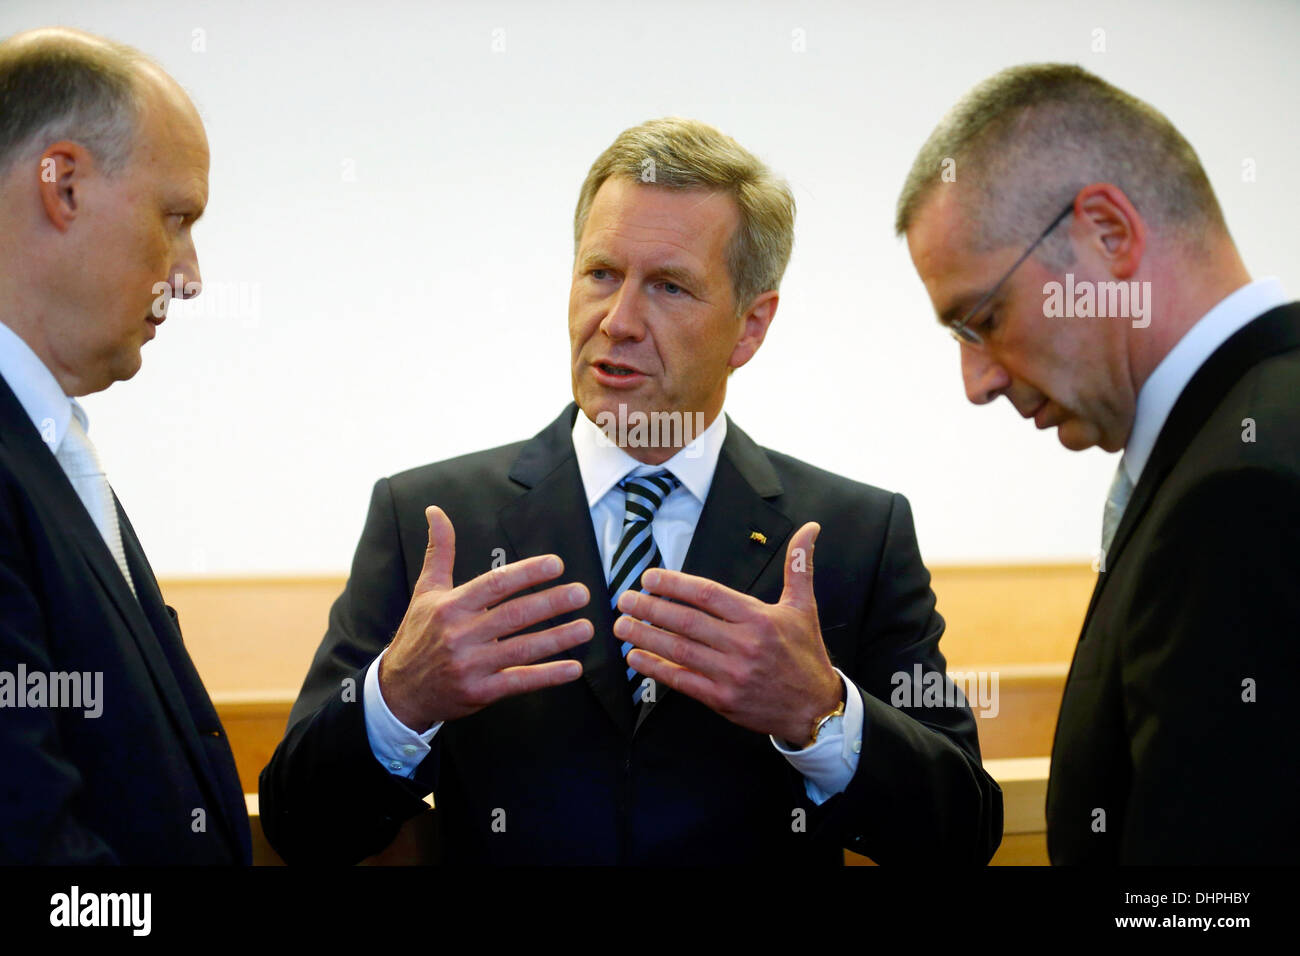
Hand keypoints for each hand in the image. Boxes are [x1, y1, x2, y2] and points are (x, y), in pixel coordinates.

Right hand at [379, 506, 593, 729]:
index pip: (495, 584)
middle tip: (581, 593)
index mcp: (451, 605)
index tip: (556, 565)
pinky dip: (548, 676)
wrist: (399, 690)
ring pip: (522, 649)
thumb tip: (436, 511)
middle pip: (514, 615)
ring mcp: (470, 665)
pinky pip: (519, 682)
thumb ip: (440, 551)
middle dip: (551, 603)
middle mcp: (460, 634)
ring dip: (558, 638)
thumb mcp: (425, 591)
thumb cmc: (418, 635)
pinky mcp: (479, 692)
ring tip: (586, 627)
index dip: (527, 573)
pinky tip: (572, 668)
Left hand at [614, 522, 840, 745]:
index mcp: (758, 618)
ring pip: (679, 650)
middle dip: (650, 608)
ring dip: (645, 637)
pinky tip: (636, 658)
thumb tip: (809, 529)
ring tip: (622, 625)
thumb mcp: (804, 607)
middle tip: (625, 599)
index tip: (649, 578)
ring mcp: (731, 674)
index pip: (707, 594)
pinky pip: (682, 681)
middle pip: (687, 621)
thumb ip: (799, 566)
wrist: (815, 708)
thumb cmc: (805, 655)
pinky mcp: (722, 700)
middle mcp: (743, 644)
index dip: (674, 585)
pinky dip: (655, 669)